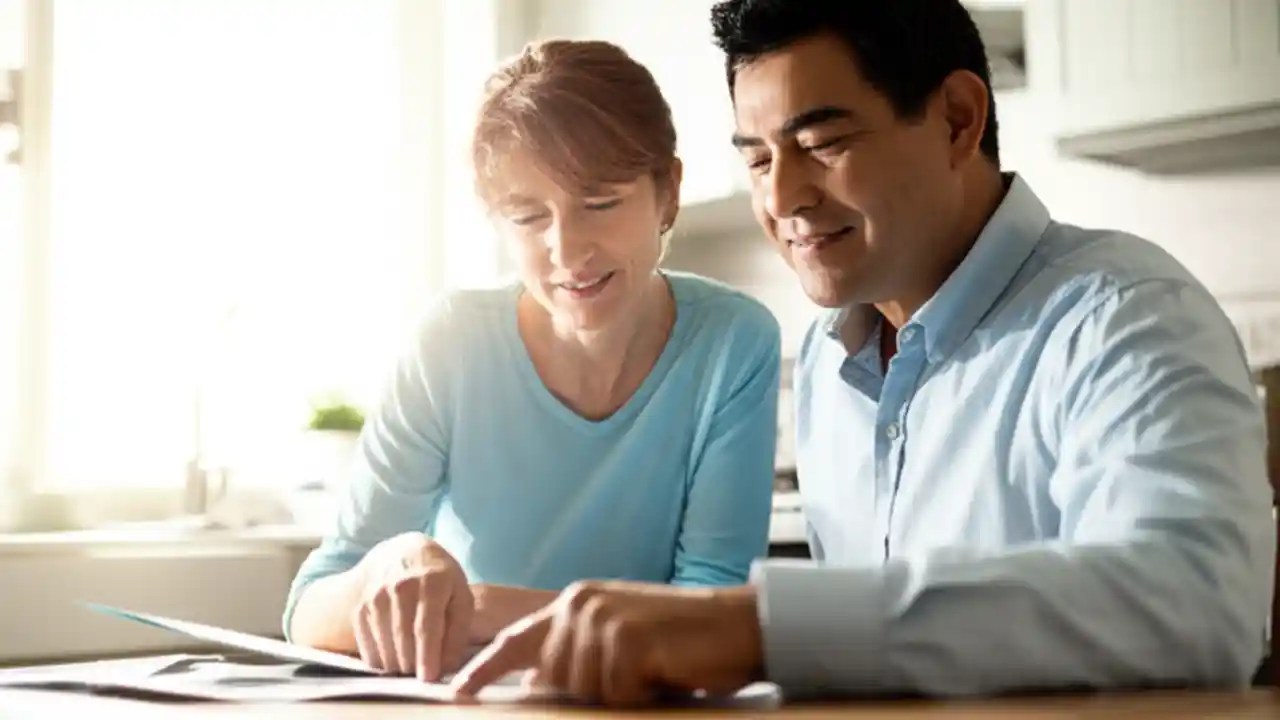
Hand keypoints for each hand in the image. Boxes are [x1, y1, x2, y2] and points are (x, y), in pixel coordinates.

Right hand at [352, 532, 473, 680]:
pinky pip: (366, 643)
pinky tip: (391, 660)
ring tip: (409, 667)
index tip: (429, 678)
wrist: (404, 553)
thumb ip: (458, 630)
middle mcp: (400, 585)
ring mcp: (376, 594)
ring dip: (397, 664)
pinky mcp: (360, 605)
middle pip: (403, 638)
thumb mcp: (461, 596)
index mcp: (432, 582)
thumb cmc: (440, 580)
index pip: (426, 627)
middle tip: (421, 675)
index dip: (427, 656)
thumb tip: (447, 666)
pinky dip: (379, 659)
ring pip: (383, 644)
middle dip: (413, 664)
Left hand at [450, 581, 764, 705]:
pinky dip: (642, 694)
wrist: (738, 625)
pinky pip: (617, 694)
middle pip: (554, 681)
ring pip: (585, 693)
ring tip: (654, 670)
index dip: (485, 669)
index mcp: (575, 603)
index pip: (517, 641)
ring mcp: (601, 620)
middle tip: (638, 674)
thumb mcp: (620, 642)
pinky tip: (664, 672)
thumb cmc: (682, 642)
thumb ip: (579, 655)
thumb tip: (539, 685)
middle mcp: (580, 605)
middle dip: (592, 693)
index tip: (455, 691)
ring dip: (622, 694)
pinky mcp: (626, 640)